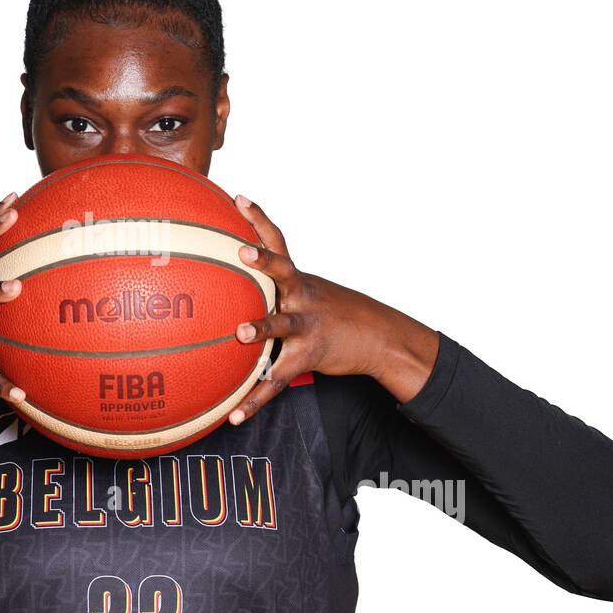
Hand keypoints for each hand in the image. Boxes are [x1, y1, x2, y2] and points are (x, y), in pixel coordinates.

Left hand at [226, 194, 439, 424]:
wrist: (379, 338)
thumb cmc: (333, 311)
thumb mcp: (309, 289)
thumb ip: (275, 282)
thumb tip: (238, 268)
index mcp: (298, 280)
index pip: (278, 240)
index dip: (259, 217)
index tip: (238, 197)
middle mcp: (301, 297)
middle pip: (282, 273)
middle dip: (263, 261)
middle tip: (241, 251)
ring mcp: (306, 327)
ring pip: (282, 326)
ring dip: (262, 329)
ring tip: (242, 334)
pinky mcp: (307, 357)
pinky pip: (276, 381)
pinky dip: (254, 400)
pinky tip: (233, 415)